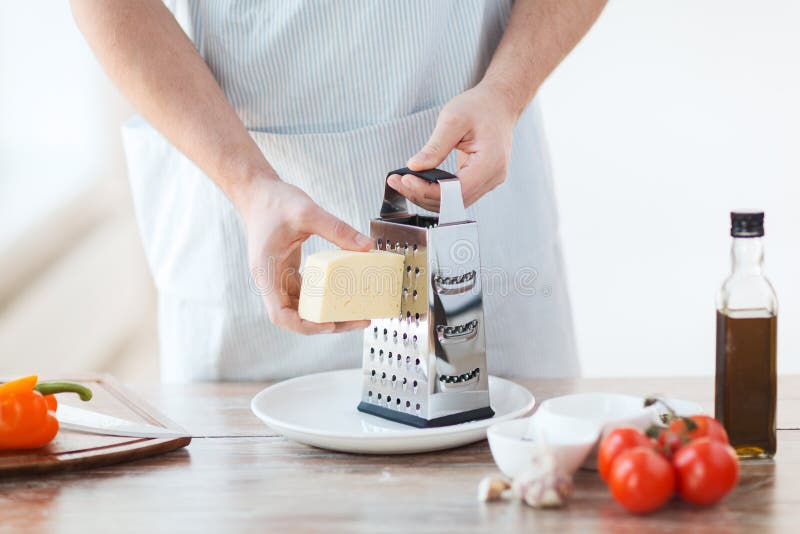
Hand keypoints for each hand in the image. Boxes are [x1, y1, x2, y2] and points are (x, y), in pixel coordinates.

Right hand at [242, 178, 373, 334]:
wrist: (258, 192)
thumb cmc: (274, 202)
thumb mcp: (308, 212)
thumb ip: (337, 229)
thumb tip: (366, 246)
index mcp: (267, 273)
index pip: (280, 314)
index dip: (304, 325)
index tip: (328, 324)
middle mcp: (270, 281)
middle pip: (295, 316)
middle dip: (325, 323)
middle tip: (357, 320)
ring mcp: (278, 278)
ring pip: (301, 307)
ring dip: (326, 314)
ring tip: (356, 313)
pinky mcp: (287, 271)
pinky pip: (306, 293)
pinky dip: (323, 298)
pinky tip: (344, 294)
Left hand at [388, 82, 517, 210]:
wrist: (498, 104)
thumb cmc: (480, 106)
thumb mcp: (453, 119)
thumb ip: (435, 147)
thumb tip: (414, 166)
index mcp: (490, 162)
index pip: (456, 191)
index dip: (428, 190)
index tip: (406, 179)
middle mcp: (493, 177)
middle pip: (453, 202)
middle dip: (421, 194)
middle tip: (397, 181)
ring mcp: (488, 181)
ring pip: (453, 203)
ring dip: (426, 196)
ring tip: (402, 182)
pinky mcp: (480, 181)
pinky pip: (456, 195)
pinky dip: (435, 192)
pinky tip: (418, 182)